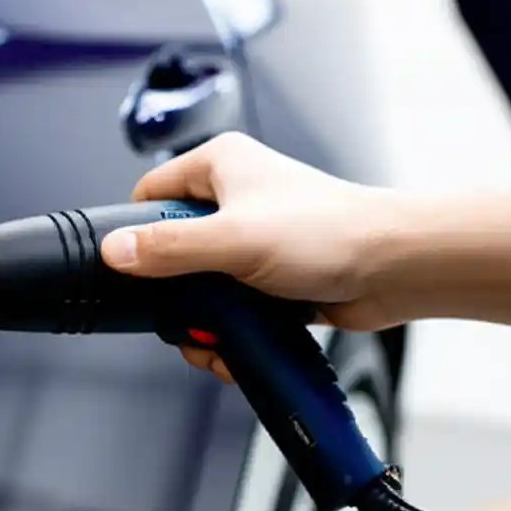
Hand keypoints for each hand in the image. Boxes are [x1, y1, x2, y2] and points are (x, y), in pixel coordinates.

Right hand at [99, 133, 404, 379]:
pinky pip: (229, 304)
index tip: (136, 268)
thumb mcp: (233, 240)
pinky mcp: (268, 275)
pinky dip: (227, 329)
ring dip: (202, 319)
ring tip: (214, 337)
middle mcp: (234, 197)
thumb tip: (116, 251)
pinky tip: (235, 345)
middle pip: (170, 248)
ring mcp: (251, 238)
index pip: (149, 193)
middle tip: (184, 313)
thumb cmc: (331, 234)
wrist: (394, 269)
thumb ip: (168, 248)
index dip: (136, 231)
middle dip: (174, 293)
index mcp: (219, 166)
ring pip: (198, 284)